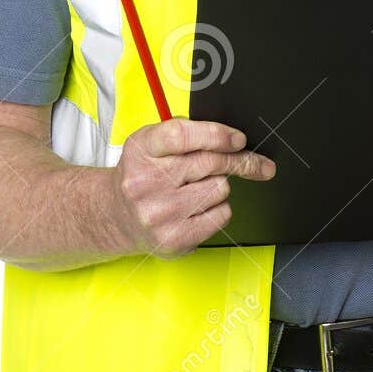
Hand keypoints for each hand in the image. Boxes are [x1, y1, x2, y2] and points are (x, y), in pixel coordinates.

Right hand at [105, 117, 275, 256]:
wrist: (118, 217)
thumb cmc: (143, 175)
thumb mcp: (151, 143)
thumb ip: (184, 132)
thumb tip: (230, 138)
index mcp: (140, 151)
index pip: (180, 135)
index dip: (216, 135)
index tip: (238, 139)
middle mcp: (145, 182)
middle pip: (209, 162)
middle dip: (238, 160)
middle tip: (254, 161)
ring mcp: (159, 213)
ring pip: (220, 188)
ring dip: (219, 186)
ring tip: (197, 189)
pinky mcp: (174, 239)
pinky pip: (221, 215)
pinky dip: (219, 209)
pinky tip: (199, 208)